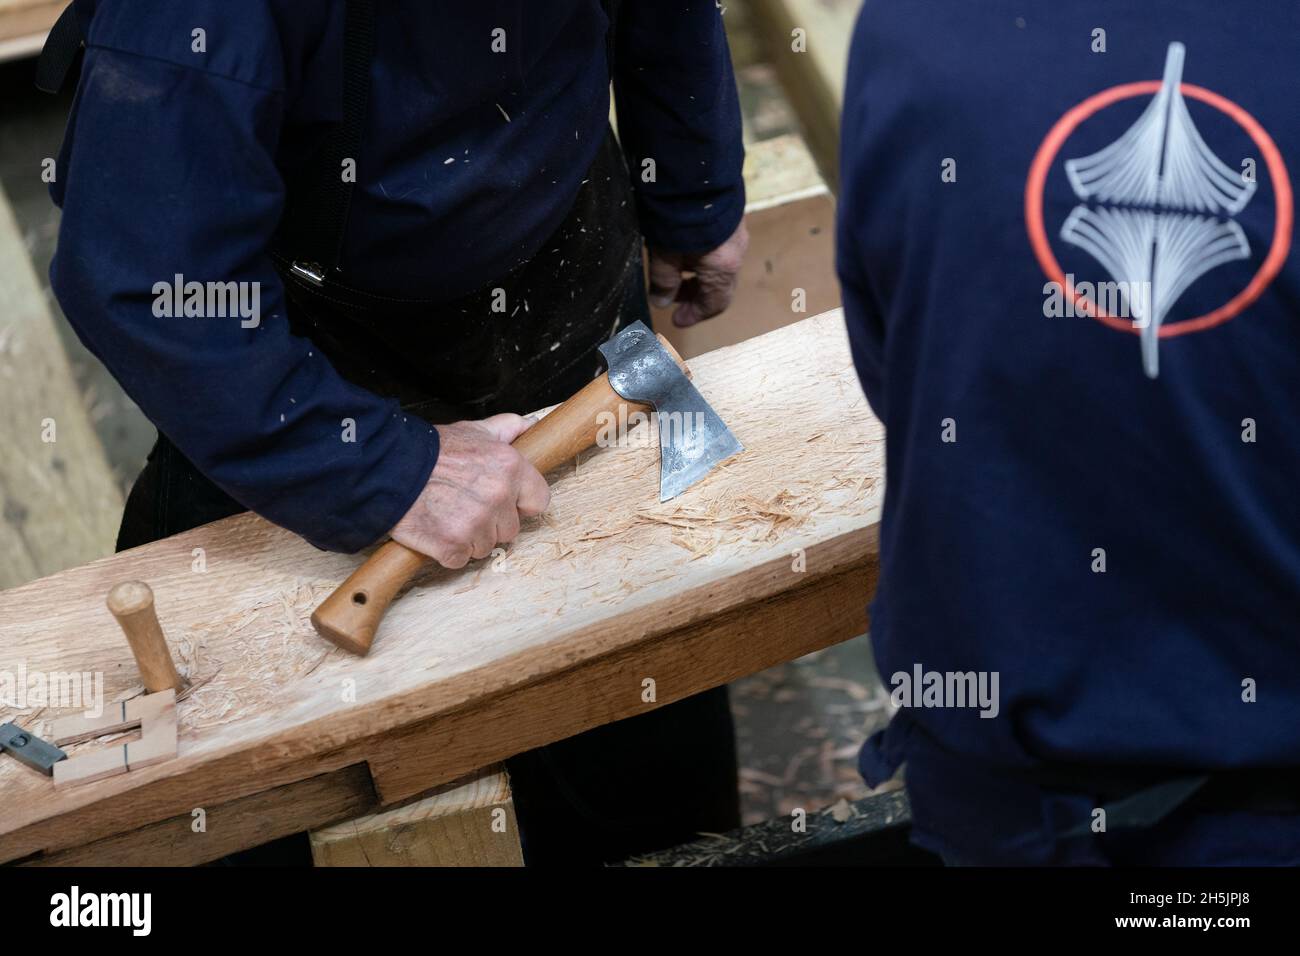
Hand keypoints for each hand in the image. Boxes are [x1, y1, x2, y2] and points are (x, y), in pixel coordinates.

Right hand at [390, 414, 549, 568]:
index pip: (539, 501)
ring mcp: (476, 525)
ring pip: (485, 546)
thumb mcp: (472, 430)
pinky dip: (447, 551)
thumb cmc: (430, 451)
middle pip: (510, 529)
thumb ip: (504, 429)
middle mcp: (498, 498)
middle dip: (491, 523)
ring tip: (447, 515)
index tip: (506, 502)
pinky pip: (460, 559)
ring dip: (468, 537)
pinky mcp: (452, 546)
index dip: (521, 503)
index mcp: (510, 468)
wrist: (387, 469)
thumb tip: (527, 426)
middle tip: (465, 505)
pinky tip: (436, 530)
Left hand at [647, 220, 748, 327]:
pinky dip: (704, 257)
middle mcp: (736, 253)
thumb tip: (660, 303)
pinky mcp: (730, 216)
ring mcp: (737, 232)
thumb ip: (663, 281)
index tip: (677, 320)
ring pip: (719, 266)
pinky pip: (720, 247)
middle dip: (694, 295)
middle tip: (671, 296)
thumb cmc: (679, 218)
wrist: (696, 170)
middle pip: (719, 285)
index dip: (695, 315)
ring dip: (698, 274)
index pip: (715, 303)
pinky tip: (685, 249)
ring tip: (674, 271)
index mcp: (723, 268)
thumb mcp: (665, 255)